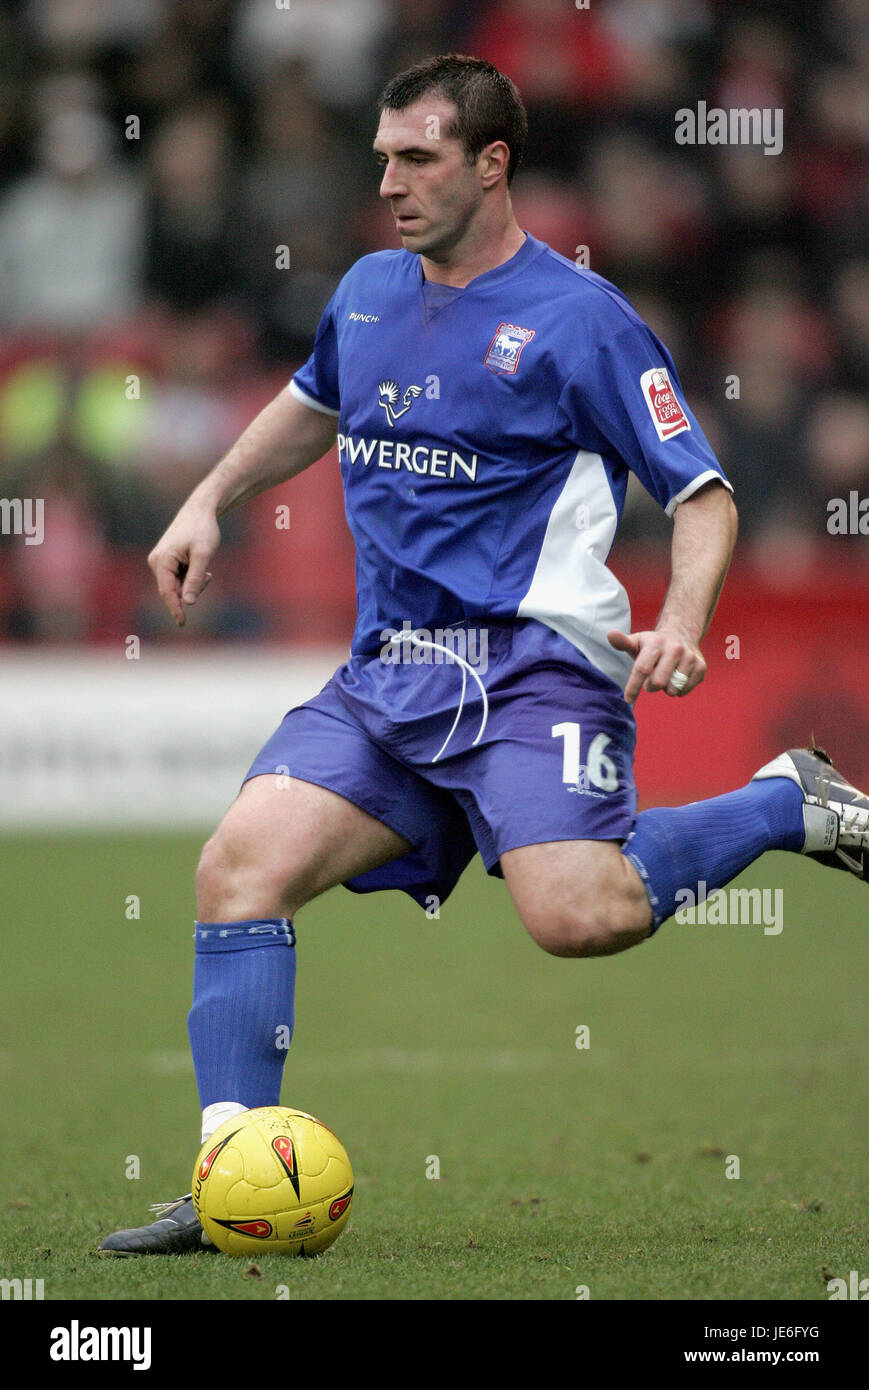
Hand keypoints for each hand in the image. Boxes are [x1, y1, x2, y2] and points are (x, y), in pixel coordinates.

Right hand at [147, 507, 220, 626]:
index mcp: (162, 560)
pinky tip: (200, 566)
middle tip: (208, 576)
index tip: (182, 623)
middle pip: (174, 590)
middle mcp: (156, 562)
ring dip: (193, 583)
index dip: (175, 608)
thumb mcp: (203, 555)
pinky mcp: (166, 562)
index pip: (167, 592)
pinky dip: (191, 577)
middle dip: (192, 589)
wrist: (200, 510)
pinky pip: (178, 579)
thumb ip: (195, 579)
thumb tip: (188, 602)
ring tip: (206, 569)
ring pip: (177, 585)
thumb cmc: (203, 529)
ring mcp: (160, 562)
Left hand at [607, 626, 705, 704]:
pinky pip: (685, 690)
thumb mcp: (637, 642)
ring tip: (666, 676)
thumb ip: (622, 642)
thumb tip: (610, 634)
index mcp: (656, 643)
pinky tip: (677, 678)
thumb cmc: (652, 644)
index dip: (633, 687)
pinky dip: (678, 690)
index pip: (642, 669)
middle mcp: (675, 648)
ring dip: (666, 688)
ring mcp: (690, 657)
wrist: (681, 634)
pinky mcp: (701, 666)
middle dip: (651, 686)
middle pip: (658, 682)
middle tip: (651, 680)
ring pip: (673, 689)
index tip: (628, 699)